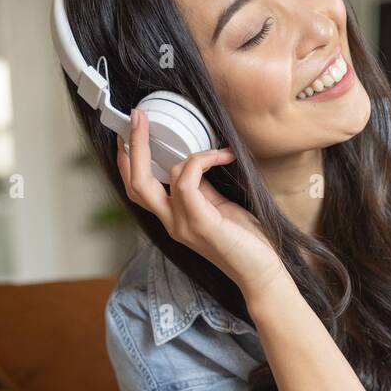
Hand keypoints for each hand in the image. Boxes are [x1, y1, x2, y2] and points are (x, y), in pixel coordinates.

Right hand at [116, 108, 285, 302]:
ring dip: (187, 153)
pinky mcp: (199, 223)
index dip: (129, 159)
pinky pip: (186, 180)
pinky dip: (201, 161)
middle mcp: (172, 223)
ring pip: (156, 179)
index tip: (132, 129)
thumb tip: (194, 164)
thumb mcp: (219, 208)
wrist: (261, 273)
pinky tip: (223, 157)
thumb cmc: (246, 242)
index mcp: (173, 219)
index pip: (138, 189)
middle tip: (138, 116)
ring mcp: (182, 225)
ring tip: (216, 150)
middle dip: (133, 146)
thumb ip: (202, 189)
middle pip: (134, 183)